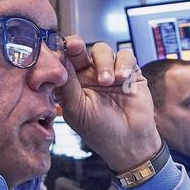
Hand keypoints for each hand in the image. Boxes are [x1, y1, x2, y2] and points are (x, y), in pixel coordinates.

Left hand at [55, 38, 160, 173]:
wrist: (129, 142)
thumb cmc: (100, 131)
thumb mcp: (77, 109)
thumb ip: (67, 85)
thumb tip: (58, 59)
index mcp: (73, 84)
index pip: (64, 62)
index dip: (60, 52)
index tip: (59, 48)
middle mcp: (89, 76)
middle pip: (81, 50)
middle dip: (77, 46)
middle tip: (76, 47)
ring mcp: (110, 72)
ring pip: (103, 50)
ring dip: (104, 62)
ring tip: (108, 81)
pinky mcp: (130, 72)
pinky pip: (126, 56)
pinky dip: (123, 63)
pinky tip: (122, 78)